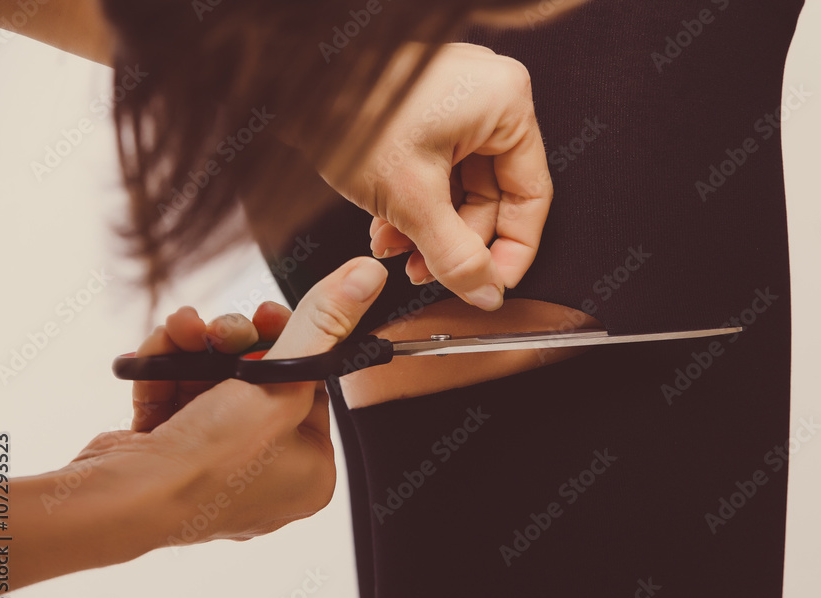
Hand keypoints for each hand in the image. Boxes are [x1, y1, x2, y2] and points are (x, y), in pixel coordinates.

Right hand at [69, 256, 387, 545]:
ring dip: (195, 348)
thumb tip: (370, 274)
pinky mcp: (168, 462)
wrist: (124, 501)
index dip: (291, 344)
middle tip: (222, 327)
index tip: (269, 313)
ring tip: (182, 329)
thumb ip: (322, 325)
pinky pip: (176, 403)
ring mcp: (214, 473)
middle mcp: (268, 480)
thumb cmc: (213, 460)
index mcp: (310, 473)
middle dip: (234, 343)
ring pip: (212, 387)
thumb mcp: (281, 381)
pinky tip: (159, 349)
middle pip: (260, 384)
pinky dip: (166, 370)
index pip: (312, 389)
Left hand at [320, 43, 552, 310]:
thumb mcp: (412, 199)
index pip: (531, 196)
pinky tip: (385, 229)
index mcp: (506, 104)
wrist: (289, 83)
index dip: (511, 251)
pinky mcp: (424, 111)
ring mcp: (455, 102)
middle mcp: (488, 98)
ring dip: (428, 230)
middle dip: (454, 243)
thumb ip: (457, 255)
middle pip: (492, 196)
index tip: (491, 286)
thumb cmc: (348, 112)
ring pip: (459, 189)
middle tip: (427, 274)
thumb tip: (486, 292)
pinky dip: (414, 205)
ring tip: (396, 253)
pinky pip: (436, 171)